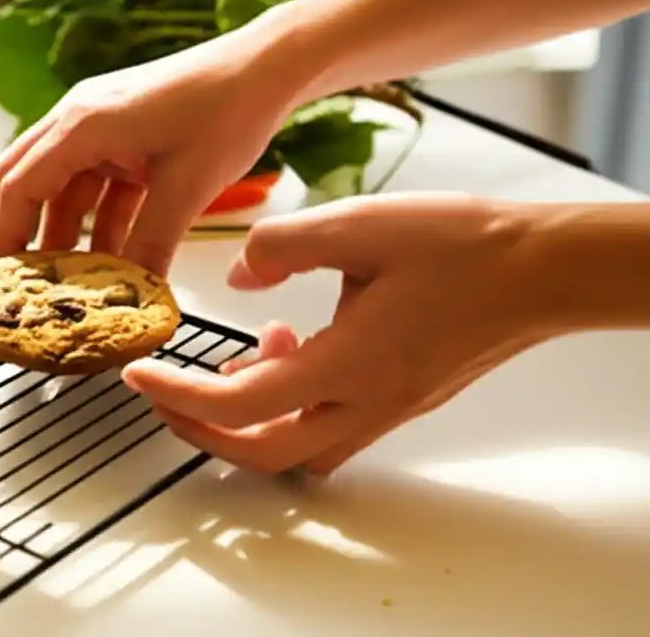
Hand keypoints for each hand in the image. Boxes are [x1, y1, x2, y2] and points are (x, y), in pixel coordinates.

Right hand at [0, 18, 306, 274]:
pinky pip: (99, 184)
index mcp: (82, 124)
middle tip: (21, 283)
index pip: (18, 185)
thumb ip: (151, 243)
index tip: (1, 281)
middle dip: (20, 234)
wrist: (269, 67)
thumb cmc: (228, 108)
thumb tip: (131, 296)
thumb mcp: (187, 186)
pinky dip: (101, 221)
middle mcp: (80, 119)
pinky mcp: (126, 134)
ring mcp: (102, 125)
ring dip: (67, 233)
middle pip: (24, 180)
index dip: (4, 236)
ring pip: (64, 187)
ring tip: (71, 282)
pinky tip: (116, 257)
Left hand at [122, 193, 559, 474]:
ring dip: (249, 419)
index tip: (138, 376)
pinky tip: (289, 343)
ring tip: (233, 361)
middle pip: (260, 453)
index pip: (238, 404)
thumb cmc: (462, 246)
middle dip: (200, 429)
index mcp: (346, 364)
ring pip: (296, 448)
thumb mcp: (356, 225)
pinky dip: (292, 402)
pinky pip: (328, 424)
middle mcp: (364, 402)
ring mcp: (385, 409)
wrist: (540, 268)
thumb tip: (237, 275)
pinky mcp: (399, 399)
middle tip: (166, 392)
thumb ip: (281, 248)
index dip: (176, 396)